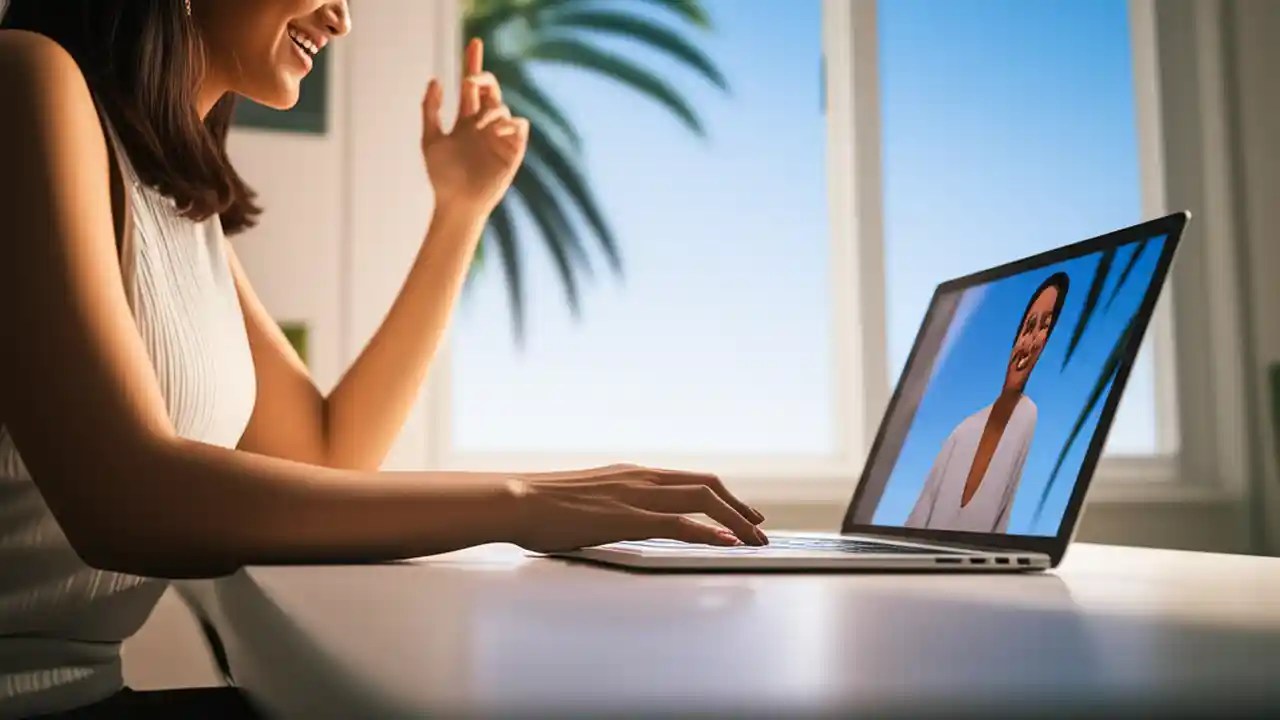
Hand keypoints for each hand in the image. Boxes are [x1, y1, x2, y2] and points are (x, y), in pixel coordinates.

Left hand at [421, 38, 528, 215]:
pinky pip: (520, 126)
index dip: (473, 62)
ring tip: (480, 124)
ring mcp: (500, 136)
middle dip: (483, 77)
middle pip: (490, 89)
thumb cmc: (442, 176)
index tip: (475, 41)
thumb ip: (431, 109)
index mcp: (466, 120)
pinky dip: (509, 123)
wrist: (457, 203)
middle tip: (471, 78)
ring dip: (490, 109)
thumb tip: (436, 80)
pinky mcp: (513, 150)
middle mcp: (484, 125)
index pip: (472, 86)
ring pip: (502, 106)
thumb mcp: (430, 138)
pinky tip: (495, 131)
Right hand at [508, 464, 768, 552]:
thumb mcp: (586, 501)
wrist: (516, 500)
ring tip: (754, 540)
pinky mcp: (627, 517)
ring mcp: (636, 495)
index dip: (721, 495)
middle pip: (706, 486)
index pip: (689, 480)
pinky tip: (726, 543)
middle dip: (738, 507)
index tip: (739, 512)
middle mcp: (641, 478)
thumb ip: (610, 508)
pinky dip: (708, 532)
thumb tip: (615, 524)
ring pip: (701, 500)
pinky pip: (679, 523)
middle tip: (757, 528)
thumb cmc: (540, 506)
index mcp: (631, 474)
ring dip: (734, 521)